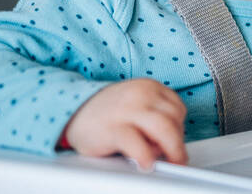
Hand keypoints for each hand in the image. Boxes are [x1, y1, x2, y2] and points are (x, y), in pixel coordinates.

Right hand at [61, 78, 187, 168]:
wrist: (72, 112)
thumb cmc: (106, 114)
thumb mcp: (136, 106)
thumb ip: (154, 117)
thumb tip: (173, 144)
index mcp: (149, 87)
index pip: (177, 108)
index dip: (179, 129)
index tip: (176, 143)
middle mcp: (141, 94)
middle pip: (174, 119)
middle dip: (178, 143)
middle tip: (177, 160)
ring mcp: (127, 110)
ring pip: (163, 129)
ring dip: (171, 150)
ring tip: (168, 164)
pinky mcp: (113, 128)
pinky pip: (138, 144)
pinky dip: (146, 156)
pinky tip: (146, 164)